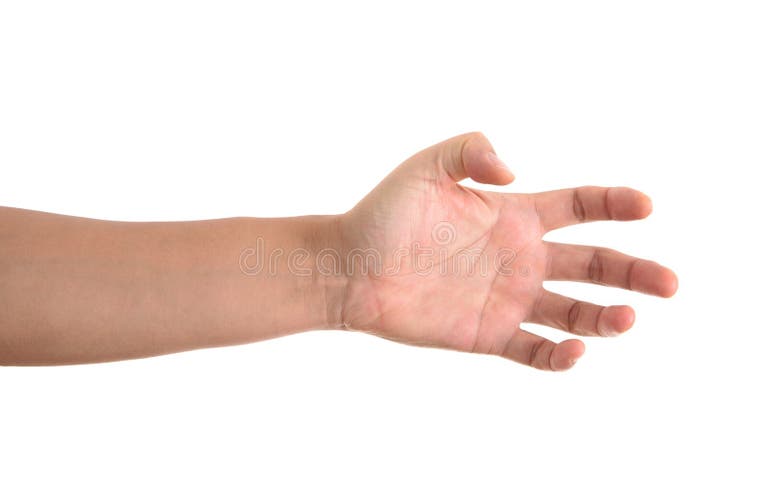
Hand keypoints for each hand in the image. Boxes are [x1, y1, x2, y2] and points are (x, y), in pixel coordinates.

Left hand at [335, 132, 677, 370]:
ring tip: (626, 319)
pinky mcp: (488, 334)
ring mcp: (507, 298)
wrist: (350, 267)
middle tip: (669, 283)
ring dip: (606, 318)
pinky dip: (559, 355)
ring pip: (574, 312)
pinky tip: (574, 351)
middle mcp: (521, 257)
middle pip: (594, 264)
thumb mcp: (427, 166)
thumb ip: (471, 150)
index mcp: (515, 215)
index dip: (616, 204)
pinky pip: (534, 350)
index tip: (646, 206)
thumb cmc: (384, 214)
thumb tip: (514, 171)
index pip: (580, 207)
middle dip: (634, 272)